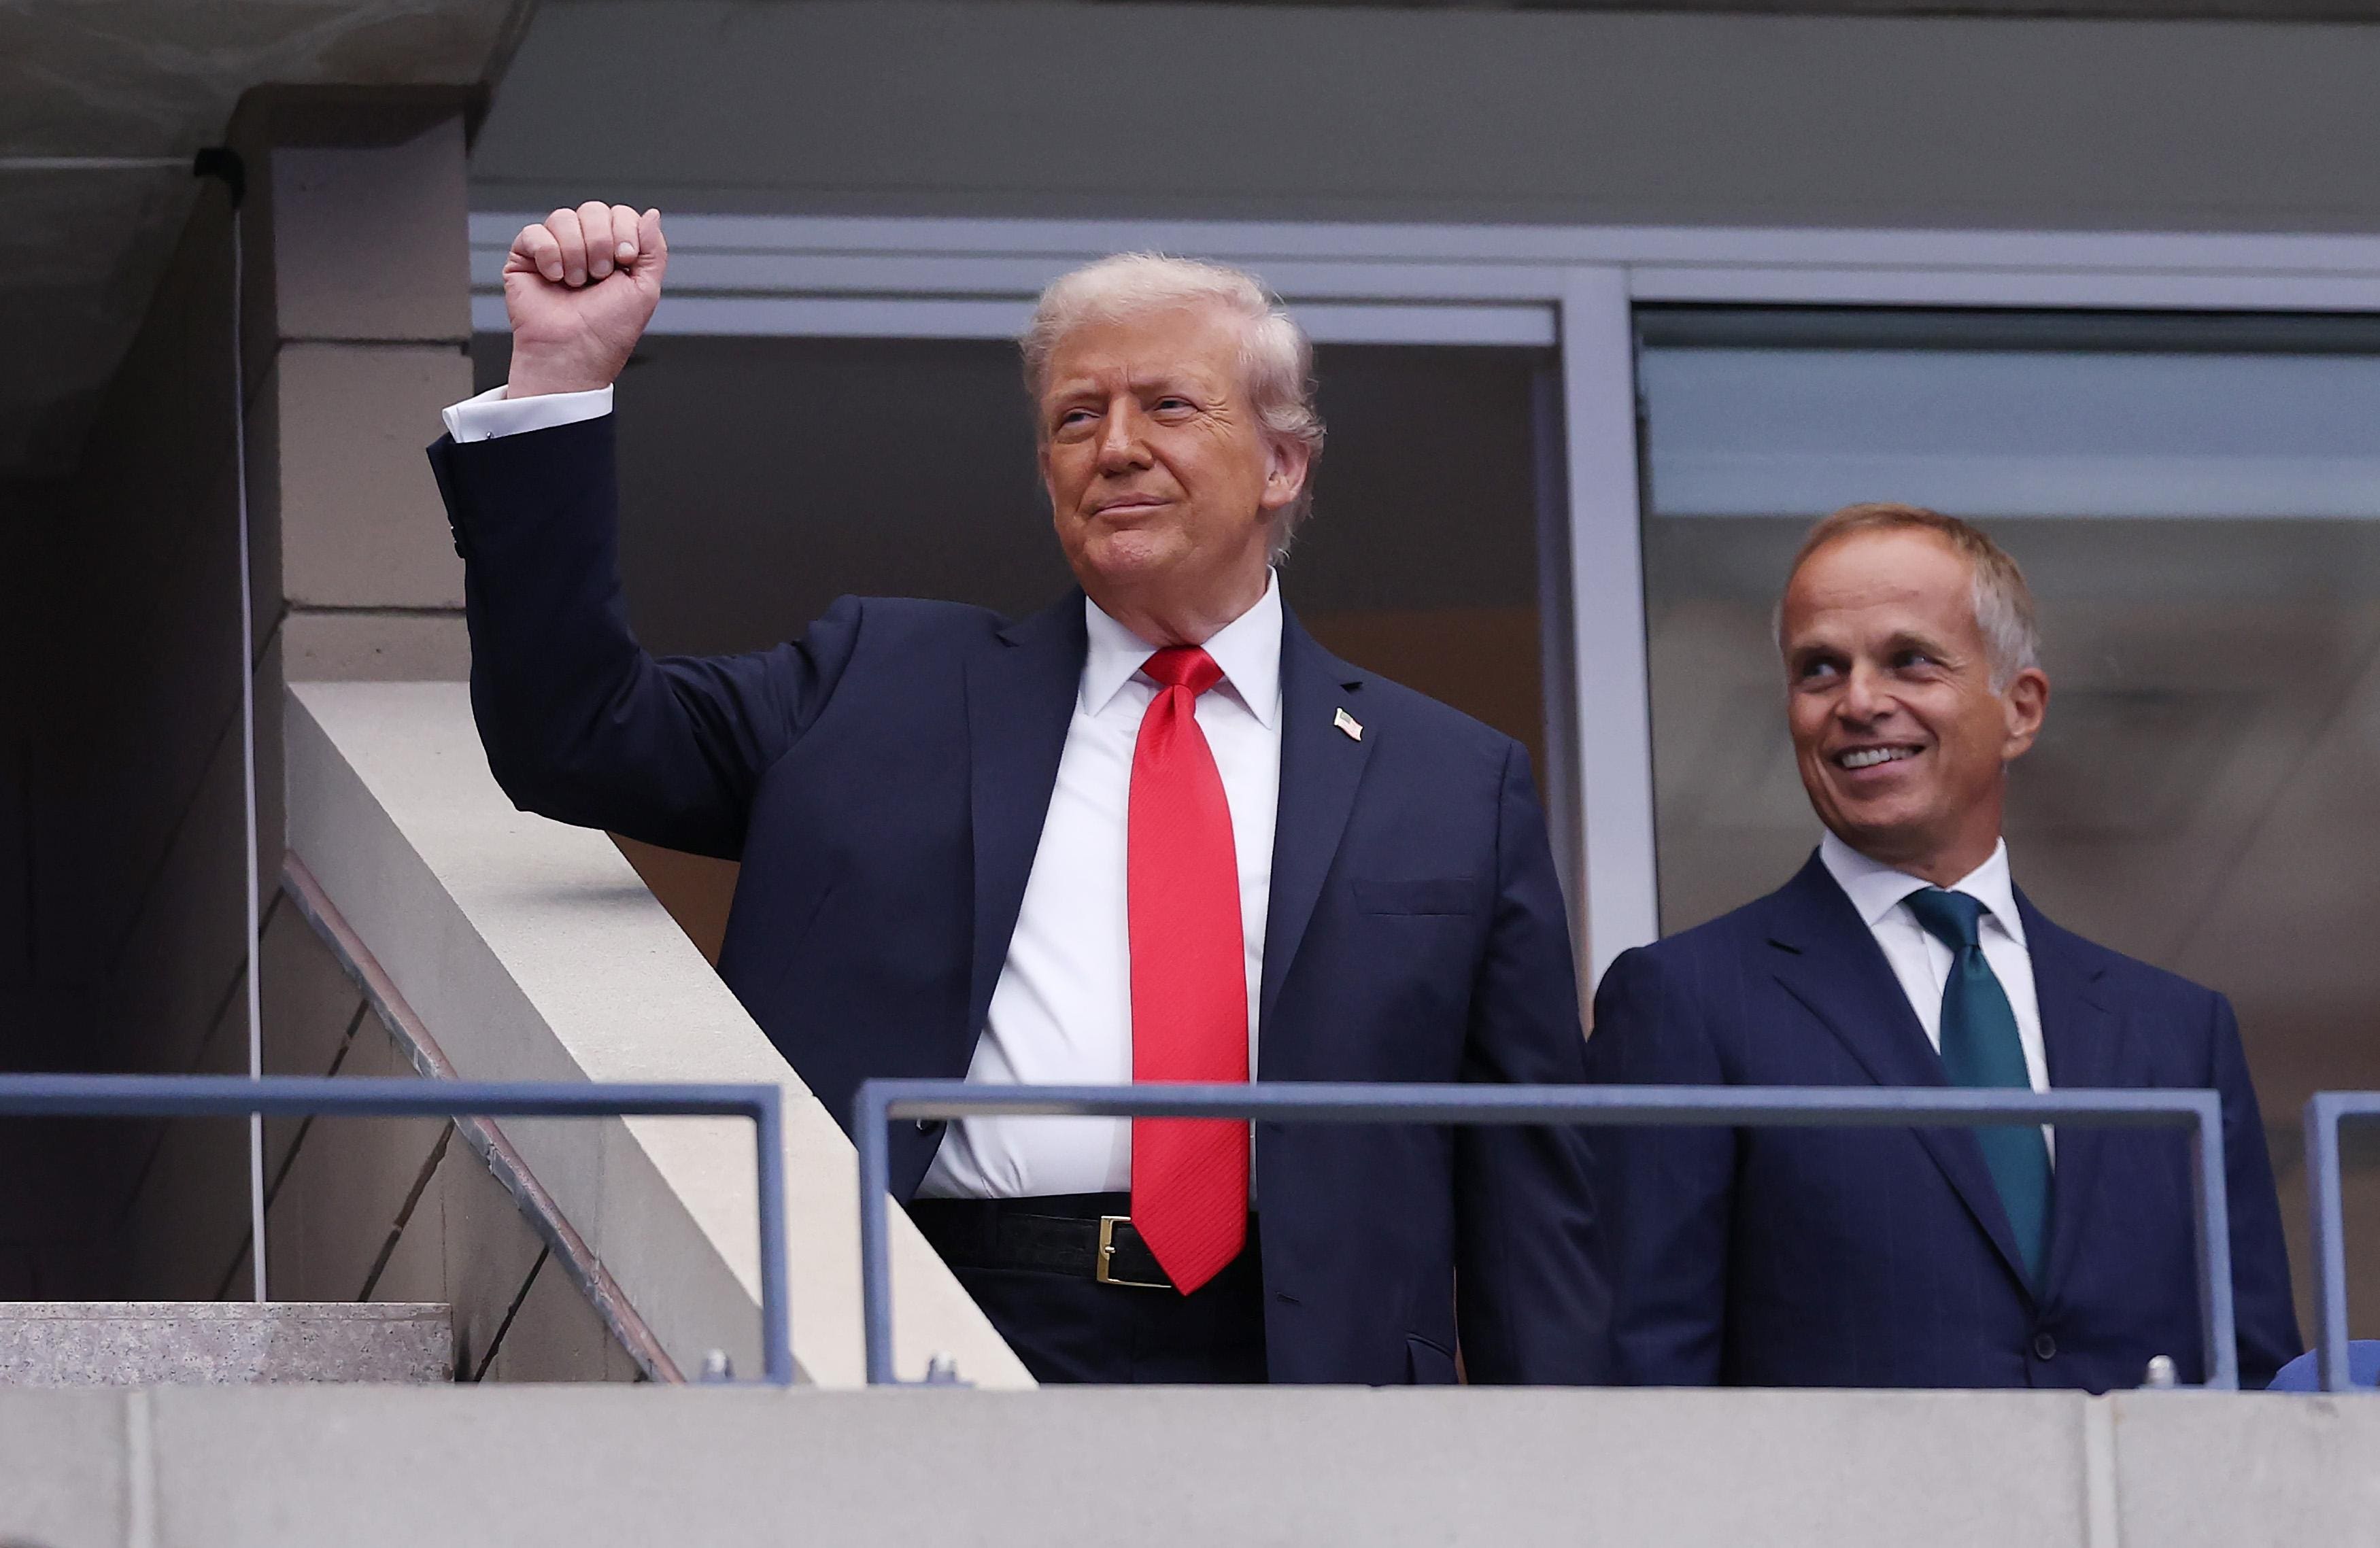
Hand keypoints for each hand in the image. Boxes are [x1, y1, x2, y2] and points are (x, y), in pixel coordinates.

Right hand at [502, 203, 667, 397]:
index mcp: (613, 251)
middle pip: (593, 210)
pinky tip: (554, 278)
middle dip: (600, 243)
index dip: (623, 231)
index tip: (624, 260)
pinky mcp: (526, 257)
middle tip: (599, 276)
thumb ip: (654, 250)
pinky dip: (548, 255)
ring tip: (576, 283)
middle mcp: (584, 247)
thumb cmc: (608, 331)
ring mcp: (554, 250)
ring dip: (575, 253)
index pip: (620, 214)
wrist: (575, 353)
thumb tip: (652, 214)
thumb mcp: (645, 289)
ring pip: (563, 217)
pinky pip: (535, 233)